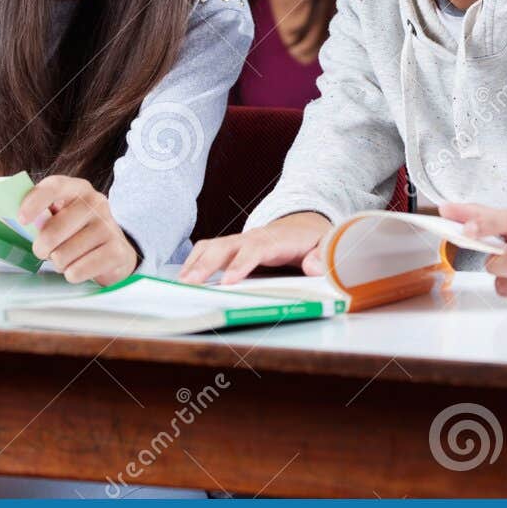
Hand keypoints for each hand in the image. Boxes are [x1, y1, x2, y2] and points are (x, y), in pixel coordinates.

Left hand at [18, 176, 138, 284]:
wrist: (114, 250)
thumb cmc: (77, 232)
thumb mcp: (60, 215)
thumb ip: (42, 214)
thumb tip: (25, 220)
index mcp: (78, 189)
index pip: (54, 187)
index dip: (35, 202)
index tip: (21, 220)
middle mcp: (96, 203)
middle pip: (52, 232)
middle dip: (42, 248)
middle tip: (46, 251)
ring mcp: (108, 227)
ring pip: (62, 256)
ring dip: (59, 263)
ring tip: (70, 258)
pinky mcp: (116, 252)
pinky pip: (76, 271)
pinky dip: (72, 275)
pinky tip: (81, 266)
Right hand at [178, 211, 333, 284]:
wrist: (303, 223)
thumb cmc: (311, 239)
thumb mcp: (324, 245)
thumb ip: (321, 256)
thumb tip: (314, 267)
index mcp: (275, 240)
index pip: (255, 249)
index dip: (241, 264)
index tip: (228, 281)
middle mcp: (252, 237)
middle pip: (224, 247)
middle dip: (206, 265)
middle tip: (190, 284)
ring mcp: (239, 240)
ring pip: (211, 246)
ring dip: (194, 263)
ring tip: (181, 284)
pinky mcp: (231, 246)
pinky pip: (208, 250)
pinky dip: (194, 262)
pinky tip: (185, 278)